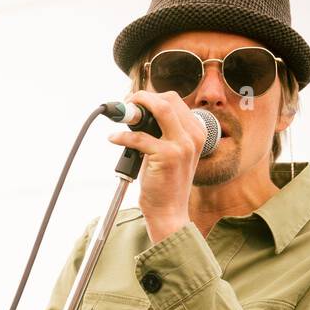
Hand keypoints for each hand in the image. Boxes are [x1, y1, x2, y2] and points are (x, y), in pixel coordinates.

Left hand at [108, 89, 205, 241]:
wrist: (169, 212)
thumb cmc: (165, 184)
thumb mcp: (171, 153)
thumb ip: (162, 132)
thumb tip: (137, 115)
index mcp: (196, 133)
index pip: (174, 101)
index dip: (151, 97)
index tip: (135, 102)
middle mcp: (193, 136)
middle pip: (168, 99)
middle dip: (143, 97)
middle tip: (126, 106)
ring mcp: (182, 145)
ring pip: (160, 109)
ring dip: (135, 107)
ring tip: (121, 115)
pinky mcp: (167, 156)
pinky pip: (139, 137)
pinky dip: (122, 137)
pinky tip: (114, 139)